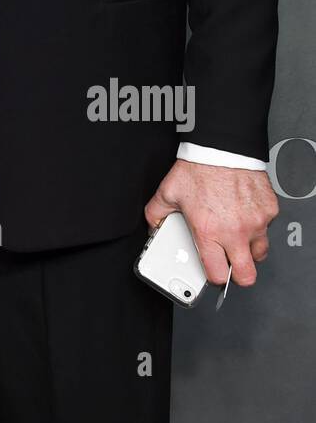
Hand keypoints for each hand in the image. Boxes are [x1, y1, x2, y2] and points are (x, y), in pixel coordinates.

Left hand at [145, 159, 278, 287]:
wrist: (222, 146)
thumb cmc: (199, 168)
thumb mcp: (168, 193)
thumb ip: (156, 214)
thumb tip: (153, 227)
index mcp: (209, 232)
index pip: (217, 274)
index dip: (213, 276)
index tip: (212, 270)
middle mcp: (235, 231)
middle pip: (246, 276)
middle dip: (238, 275)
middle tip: (230, 264)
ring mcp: (256, 222)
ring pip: (260, 252)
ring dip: (249, 249)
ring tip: (236, 236)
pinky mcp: (269, 210)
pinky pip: (266, 226)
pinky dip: (257, 223)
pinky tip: (243, 212)